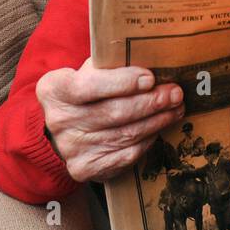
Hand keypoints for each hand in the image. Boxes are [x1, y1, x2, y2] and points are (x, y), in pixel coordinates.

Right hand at [36, 58, 184, 182]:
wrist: (59, 132)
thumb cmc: (82, 94)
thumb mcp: (84, 73)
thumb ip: (108, 66)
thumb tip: (151, 61)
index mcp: (55, 90)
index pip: (89, 86)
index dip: (122, 82)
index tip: (150, 78)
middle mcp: (60, 121)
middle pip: (113, 112)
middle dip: (150, 103)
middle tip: (175, 94)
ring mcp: (71, 148)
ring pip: (124, 134)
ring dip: (156, 121)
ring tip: (175, 108)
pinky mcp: (85, 168)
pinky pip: (125, 154)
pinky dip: (147, 140)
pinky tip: (159, 127)